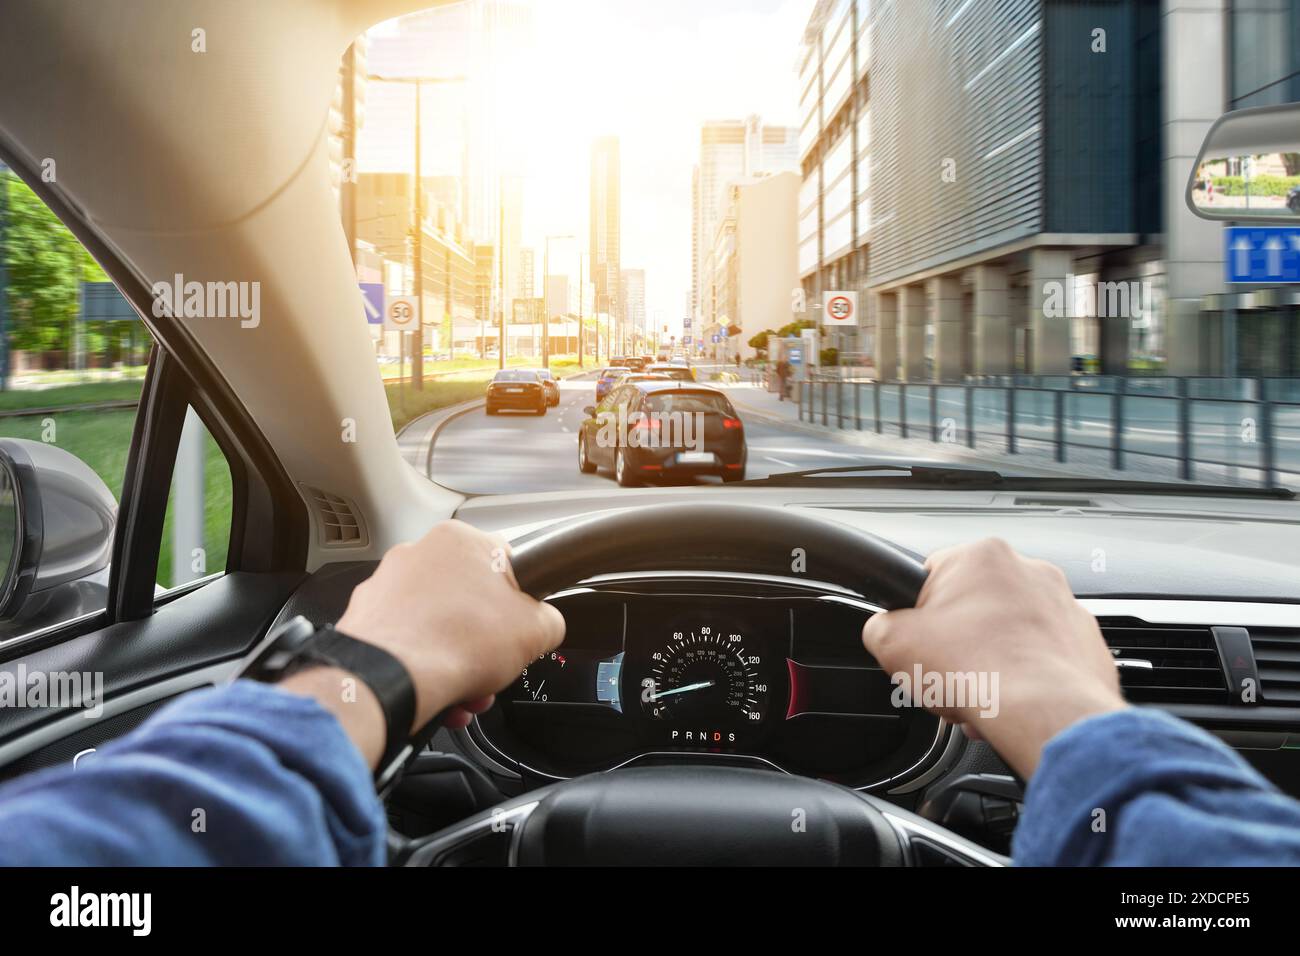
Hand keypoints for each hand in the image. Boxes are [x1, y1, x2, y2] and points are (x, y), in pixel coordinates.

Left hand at [329, 520, 563, 746]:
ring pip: (437, 624)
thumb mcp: (537, 630)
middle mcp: (419, 553)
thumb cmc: (458, 642)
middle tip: (492, 669)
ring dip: (456, 661)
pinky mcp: (366, 617)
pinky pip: (406, 641)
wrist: (392, 678)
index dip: (518, 605)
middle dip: (483, 642)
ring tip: (464, 693)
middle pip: (468, 601)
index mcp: (461, 540)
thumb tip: (544, 625)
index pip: (505, 566)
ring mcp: (387, 584)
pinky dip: (422, 666)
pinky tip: (436, 694)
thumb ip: (549, 620)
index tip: (518, 630)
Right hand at [861, 538, 1124, 777]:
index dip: (918, 615)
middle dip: (959, 640)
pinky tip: (1010, 700)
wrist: (1044, 713)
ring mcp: (1064, 605)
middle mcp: (1029, 570)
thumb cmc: (977, 670)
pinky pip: (1043, 656)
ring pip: (1010, 632)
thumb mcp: (891, 643)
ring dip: (991, 660)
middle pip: (973, 606)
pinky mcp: (1085, 641)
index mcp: (981, 557)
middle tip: (947, 672)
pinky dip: (1027, 676)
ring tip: (978, 694)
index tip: (919, 642)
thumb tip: (884, 631)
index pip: (932, 576)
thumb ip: (879, 626)